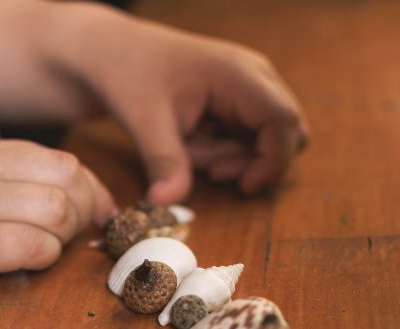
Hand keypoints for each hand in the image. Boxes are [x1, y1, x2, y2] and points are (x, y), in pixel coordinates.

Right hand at [0, 139, 116, 310]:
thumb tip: (55, 203)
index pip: (62, 161)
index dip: (90, 193)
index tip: (94, 219)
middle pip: (69, 181)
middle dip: (84, 216)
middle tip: (71, 242)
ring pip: (57, 211)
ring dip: (63, 240)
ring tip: (43, 256)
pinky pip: (32, 246)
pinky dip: (42, 260)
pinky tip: (23, 268)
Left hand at [84, 16, 309, 203]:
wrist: (112, 53)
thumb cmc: (128, 76)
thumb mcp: (144, 122)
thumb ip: (164, 163)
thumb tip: (165, 204)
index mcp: (238, 74)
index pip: (284, 120)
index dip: (273, 161)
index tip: (242, 186)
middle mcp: (254, 76)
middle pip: (287, 132)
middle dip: (253, 162)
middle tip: (208, 169)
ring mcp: (249, 87)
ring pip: (270, 138)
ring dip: (236, 157)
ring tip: (191, 149)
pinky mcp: (239, 101)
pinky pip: (250, 136)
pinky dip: (226, 151)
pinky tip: (193, 143)